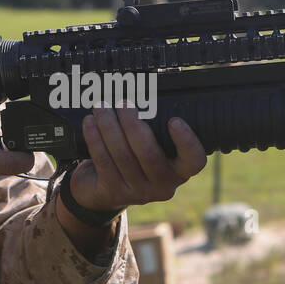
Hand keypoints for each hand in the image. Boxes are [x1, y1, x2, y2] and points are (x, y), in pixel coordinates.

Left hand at [70, 107, 207, 211]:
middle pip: (149, 154)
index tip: (174, 121)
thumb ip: (156, 128)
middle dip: (133, 125)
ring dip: (109, 127)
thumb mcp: (152, 147)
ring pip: (122, 155)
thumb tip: (145, 91)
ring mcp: (137, 192)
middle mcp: (162, 185)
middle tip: (122, 103)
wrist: (103, 190)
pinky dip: (95, 138)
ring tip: (101, 107)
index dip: (187, 142)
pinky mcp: (113, 192)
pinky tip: (90, 123)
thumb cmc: (134, 158)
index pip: (194, 161)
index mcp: (179, 171)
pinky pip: (104, 161)